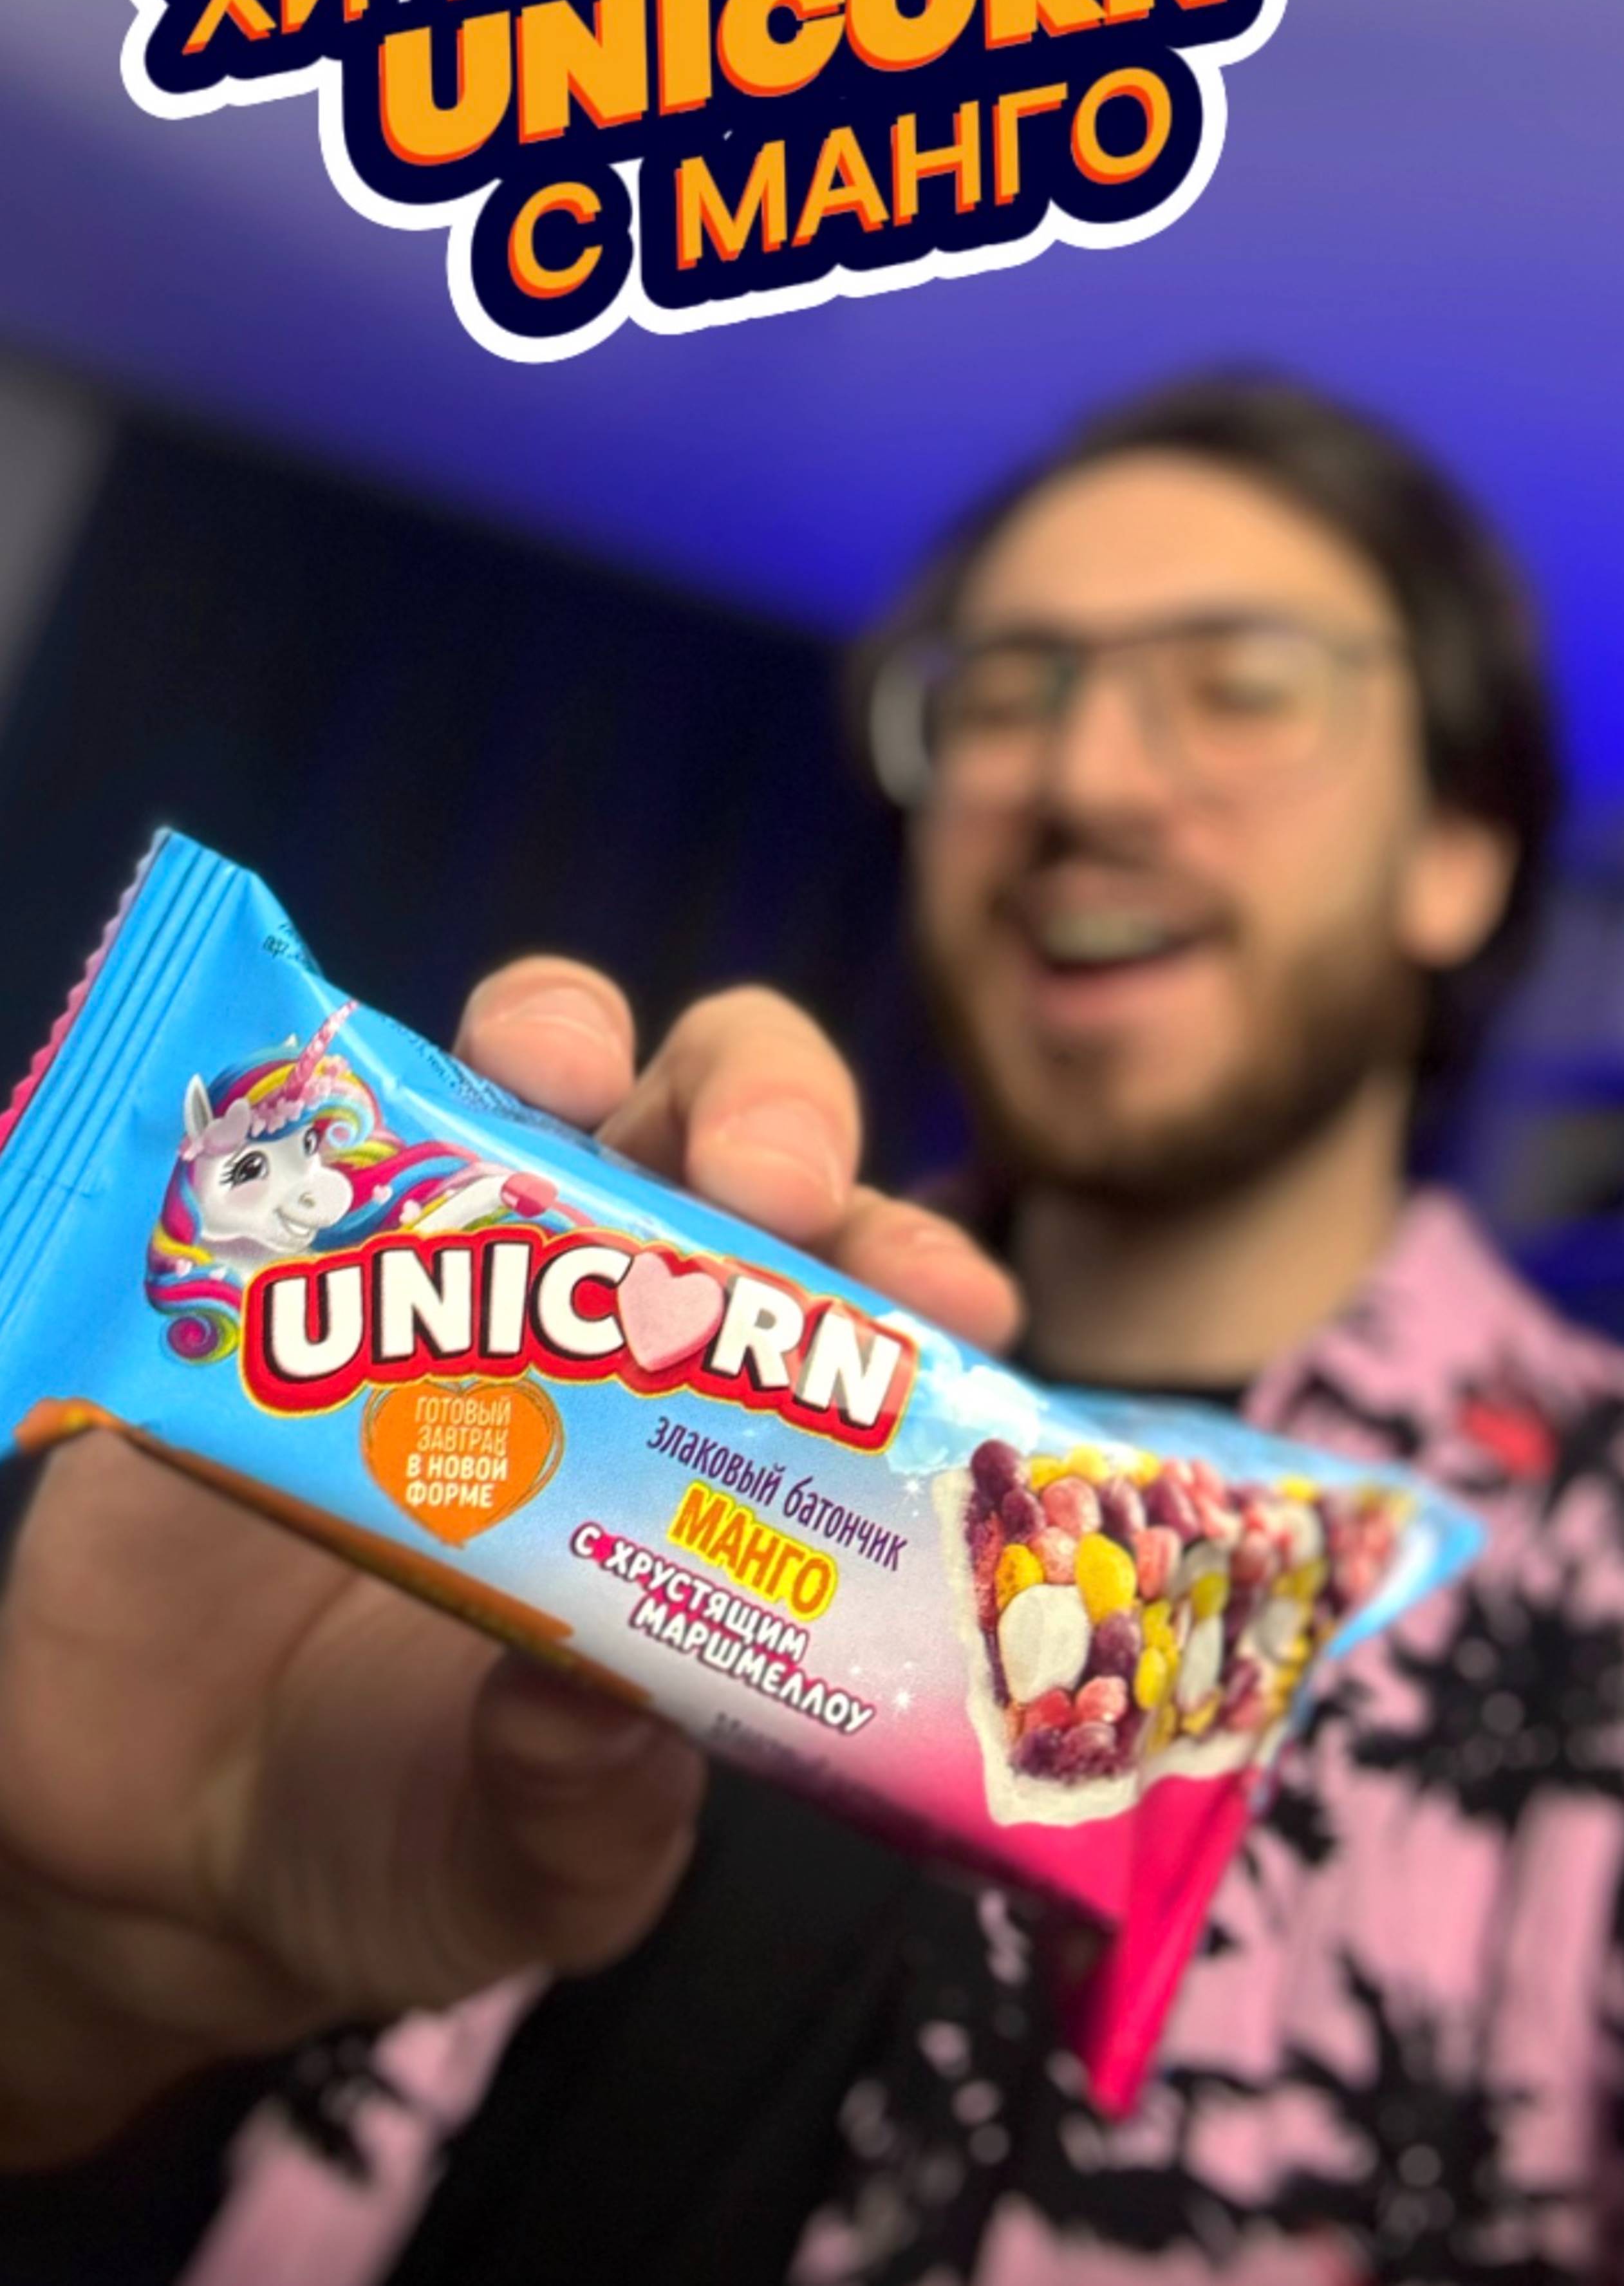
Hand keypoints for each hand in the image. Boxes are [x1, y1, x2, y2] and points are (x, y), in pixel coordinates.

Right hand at [0, 966, 1015, 2164]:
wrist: (163, 1830)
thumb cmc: (407, 1833)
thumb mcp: (531, 1864)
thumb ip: (577, 1805)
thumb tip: (594, 1705)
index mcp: (742, 1455)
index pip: (873, 1321)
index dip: (924, 1283)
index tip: (960, 1303)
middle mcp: (625, 1332)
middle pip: (739, 1143)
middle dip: (777, 1113)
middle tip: (765, 1180)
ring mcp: (461, 1277)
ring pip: (556, 1078)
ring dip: (572, 1037)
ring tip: (557, 1074)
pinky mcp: (302, 1266)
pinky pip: (347, 1133)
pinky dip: (366, 1099)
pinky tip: (368, 1134)